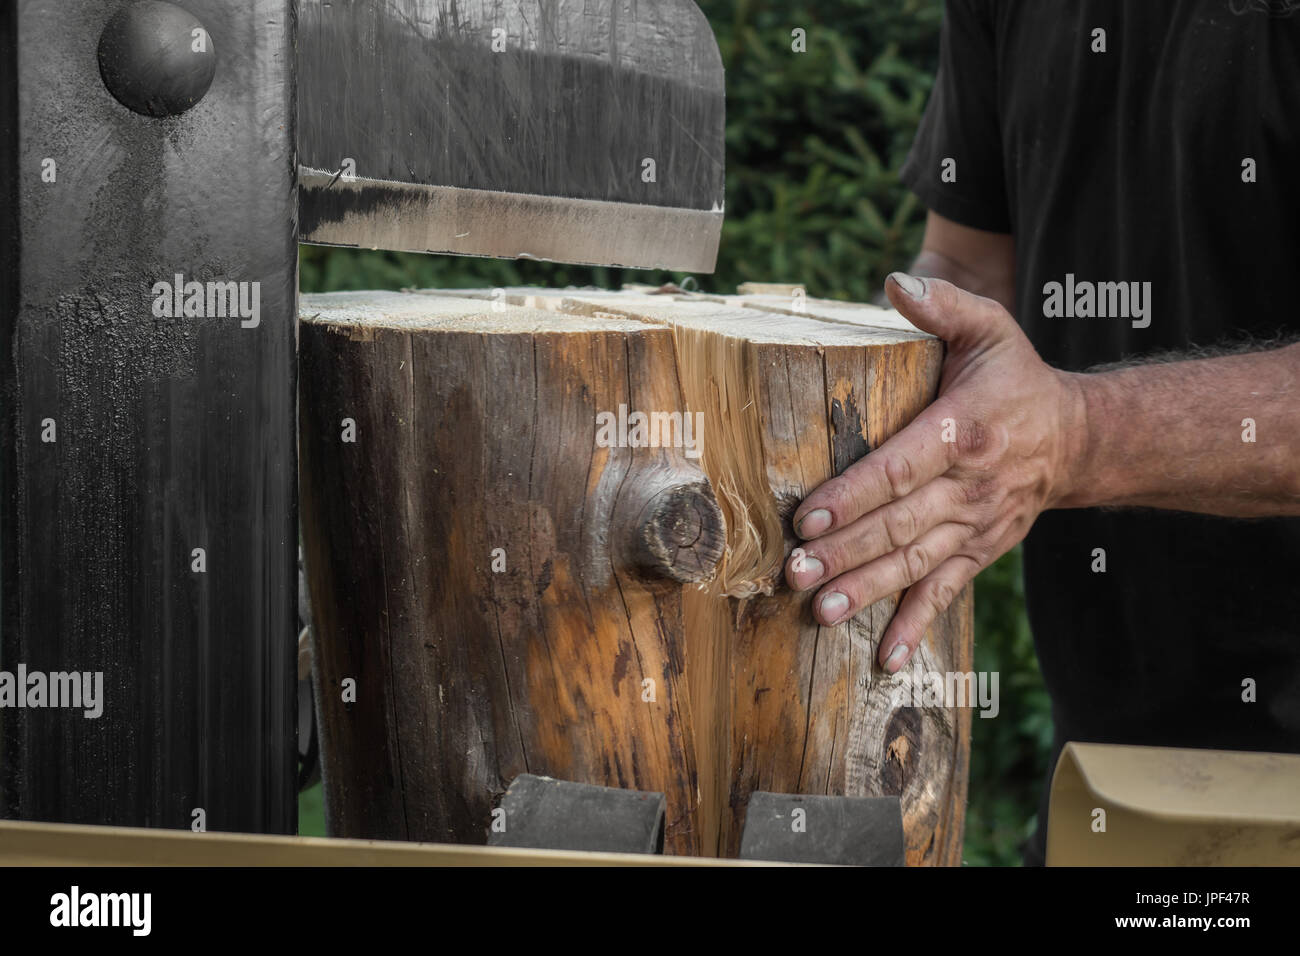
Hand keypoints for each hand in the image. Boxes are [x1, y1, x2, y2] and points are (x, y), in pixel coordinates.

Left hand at [784, 272, 1084, 672]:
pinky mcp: (981, 553)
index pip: (899, 468)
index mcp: (963, 430)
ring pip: (916, 565)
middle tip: (795, 574)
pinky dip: (916, 626)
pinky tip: (885, 658)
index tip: (809, 520)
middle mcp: (970, 486)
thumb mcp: (990, 329)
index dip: (853, 497)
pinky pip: (946, 593)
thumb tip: (895, 281)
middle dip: (846, 554)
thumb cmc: (1017, 380)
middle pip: (900, 525)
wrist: (1077, 439)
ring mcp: (977, 526)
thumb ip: (943, 306)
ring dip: (868, 592)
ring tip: (820, 612)